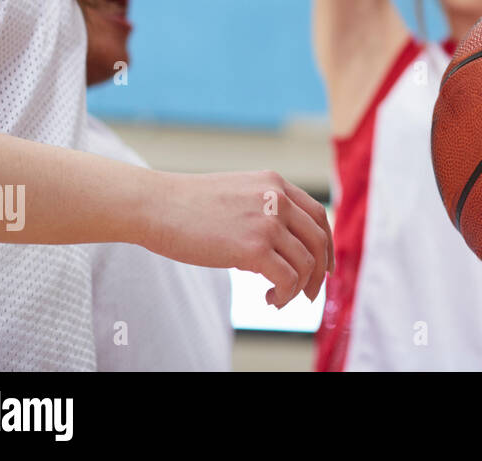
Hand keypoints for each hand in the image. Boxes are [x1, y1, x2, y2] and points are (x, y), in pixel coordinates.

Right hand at [142, 170, 333, 308]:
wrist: (155, 205)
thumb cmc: (186, 207)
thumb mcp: (237, 196)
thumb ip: (263, 211)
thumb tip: (280, 251)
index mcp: (274, 183)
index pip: (318, 215)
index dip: (326, 244)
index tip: (324, 266)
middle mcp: (277, 198)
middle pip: (319, 240)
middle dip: (319, 272)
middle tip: (310, 293)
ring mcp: (268, 222)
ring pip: (307, 263)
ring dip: (298, 288)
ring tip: (279, 299)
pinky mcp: (254, 248)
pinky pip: (288, 279)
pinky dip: (285, 295)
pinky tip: (269, 299)